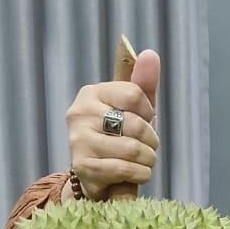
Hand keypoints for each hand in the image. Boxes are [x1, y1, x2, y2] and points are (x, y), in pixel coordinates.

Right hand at [65, 48, 162, 199]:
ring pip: (131, 148)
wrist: (99, 174)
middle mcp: (79, 113)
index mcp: (91, 93)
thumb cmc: (120, 136)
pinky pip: (123, 168)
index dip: (148, 112)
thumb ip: (143, 82)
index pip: (134, 94)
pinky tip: (139, 172)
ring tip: (144, 160)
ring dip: (148, 159)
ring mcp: (78, 141)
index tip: (146, 120)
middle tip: (149, 147)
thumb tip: (150, 54)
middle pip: (135, 124)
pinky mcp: (82, 167)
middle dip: (151, 140)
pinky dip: (140, 173)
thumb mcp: (134, 109)